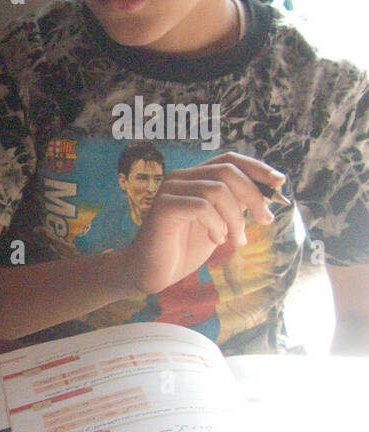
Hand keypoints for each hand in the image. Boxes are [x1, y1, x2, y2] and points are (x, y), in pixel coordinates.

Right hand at [118, 153, 284, 294]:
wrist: (151, 272)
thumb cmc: (183, 249)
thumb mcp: (220, 223)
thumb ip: (237, 204)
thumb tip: (268, 191)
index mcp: (193, 178)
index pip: (229, 160)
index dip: (257, 167)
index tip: (280, 182)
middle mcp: (180, 178)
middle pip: (227, 171)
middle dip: (253, 195)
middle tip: (265, 220)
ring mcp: (169, 191)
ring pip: (217, 190)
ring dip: (235, 218)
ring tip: (237, 240)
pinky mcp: (163, 208)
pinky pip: (201, 207)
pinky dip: (216, 225)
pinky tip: (216, 240)